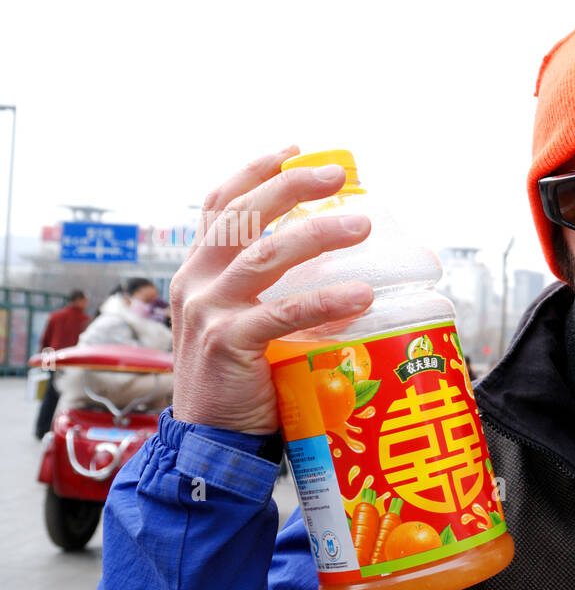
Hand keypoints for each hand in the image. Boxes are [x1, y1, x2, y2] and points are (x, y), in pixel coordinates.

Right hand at [169, 146, 374, 433]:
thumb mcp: (240, 320)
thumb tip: (328, 263)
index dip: (255, 171)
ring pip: (266, 254)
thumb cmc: (238, 380)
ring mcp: (209, 311)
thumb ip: (265, 290)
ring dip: (319, 234)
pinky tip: (360, 294)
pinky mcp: (229, 344)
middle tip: (339, 175)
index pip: (220, 204)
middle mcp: (197, 282)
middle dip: (292, 187)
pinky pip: (284, 313)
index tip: (296, 150)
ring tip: (362, 226)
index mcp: (198, 270)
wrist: (208, 439)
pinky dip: (326, 300)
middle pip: (243, 215)